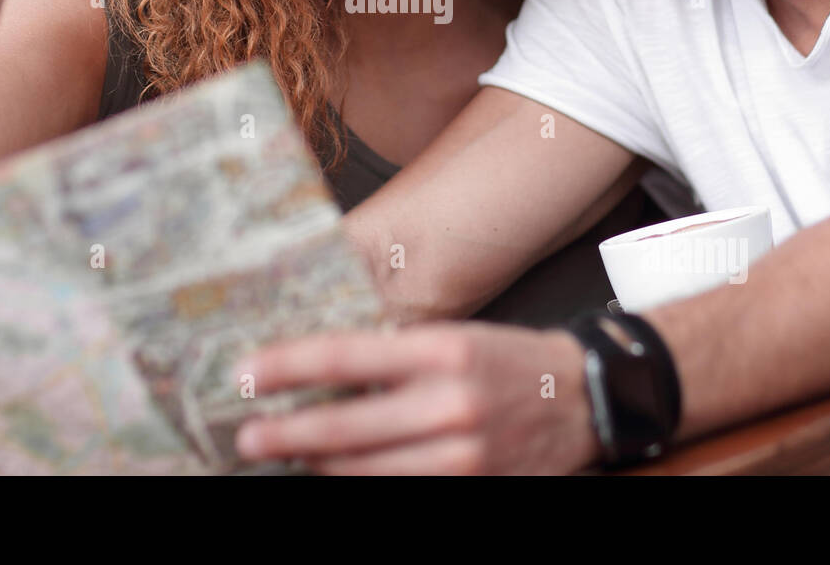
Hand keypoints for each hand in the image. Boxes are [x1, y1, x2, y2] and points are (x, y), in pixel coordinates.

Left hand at [233, 321, 600, 474]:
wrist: (583, 398)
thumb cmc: (506, 360)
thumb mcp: (452, 337)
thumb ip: (393, 356)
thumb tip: (320, 373)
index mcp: (442, 350)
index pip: (345, 356)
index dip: (288, 367)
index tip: (246, 374)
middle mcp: (451, 404)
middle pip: (345, 427)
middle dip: (287, 434)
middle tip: (247, 437)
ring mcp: (464, 455)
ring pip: (366, 473)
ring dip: (319, 467)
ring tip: (290, 457)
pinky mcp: (474, 489)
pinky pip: (401, 493)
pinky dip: (365, 485)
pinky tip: (339, 477)